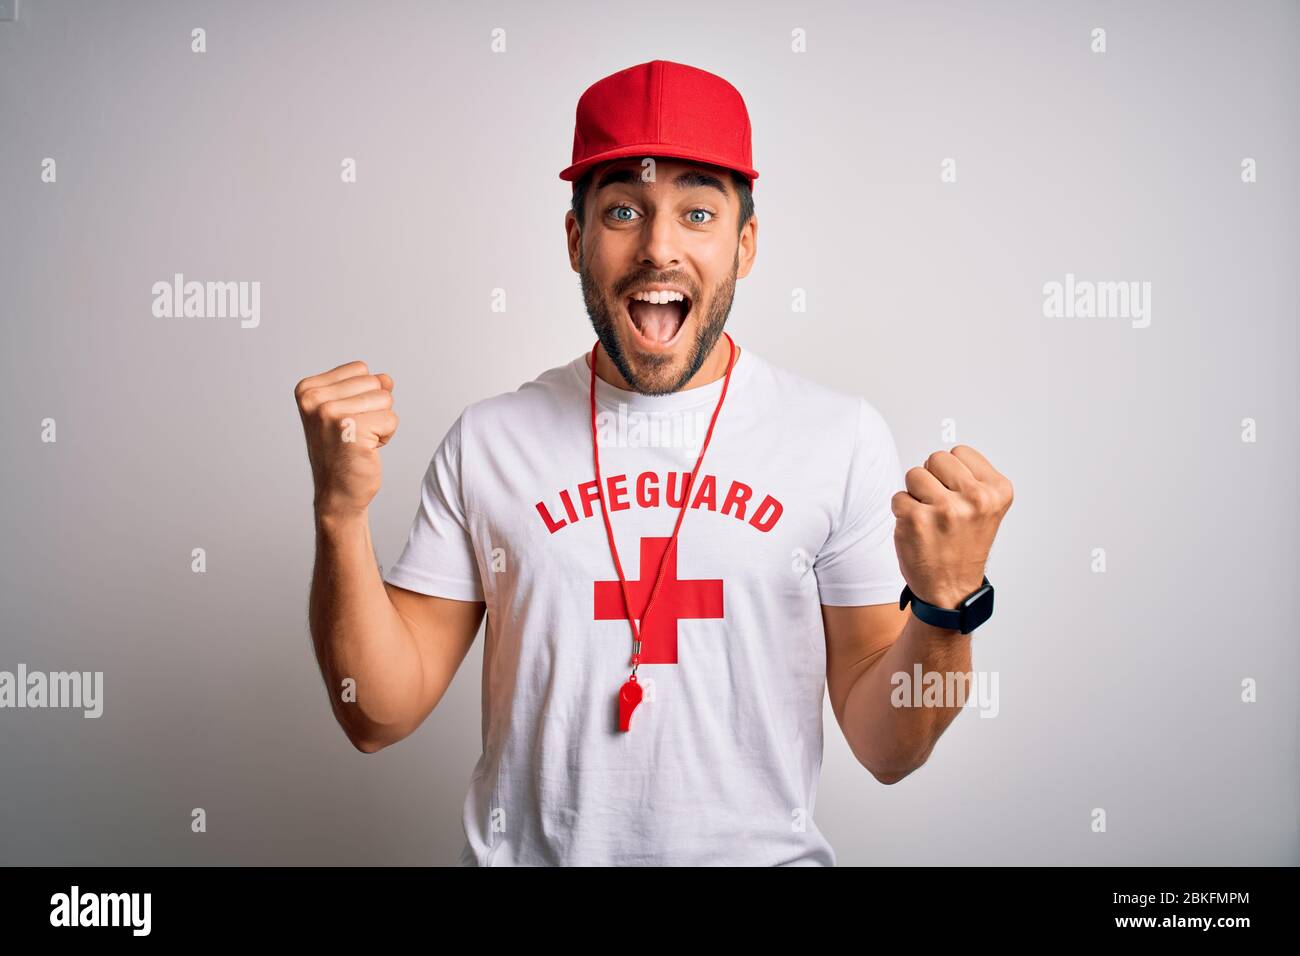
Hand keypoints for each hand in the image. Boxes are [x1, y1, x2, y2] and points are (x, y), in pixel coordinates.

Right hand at [293, 361, 396, 520]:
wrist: (337, 493)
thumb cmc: (343, 451)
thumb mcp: (346, 409)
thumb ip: (365, 386)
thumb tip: (386, 379)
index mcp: (308, 389)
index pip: (360, 369)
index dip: (363, 395)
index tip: (346, 420)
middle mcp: (315, 399)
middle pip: (375, 382)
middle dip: (374, 409)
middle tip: (354, 433)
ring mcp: (331, 413)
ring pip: (385, 399)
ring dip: (380, 423)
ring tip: (359, 440)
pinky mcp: (352, 429)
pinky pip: (391, 419)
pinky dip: (386, 436)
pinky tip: (366, 450)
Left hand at [892, 445, 1012, 608]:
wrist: (951, 589)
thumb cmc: (964, 546)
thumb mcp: (985, 507)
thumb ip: (970, 477)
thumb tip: (945, 453)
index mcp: (997, 491)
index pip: (960, 451)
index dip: (952, 473)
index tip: (958, 496)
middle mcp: (975, 499)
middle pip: (936, 458)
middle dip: (933, 479)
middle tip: (941, 508)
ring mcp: (945, 509)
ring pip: (915, 474)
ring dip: (916, 494)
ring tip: (930, 518)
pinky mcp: (916, 519)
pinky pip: (898, 496)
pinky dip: (902, 512)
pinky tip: (918, 530)